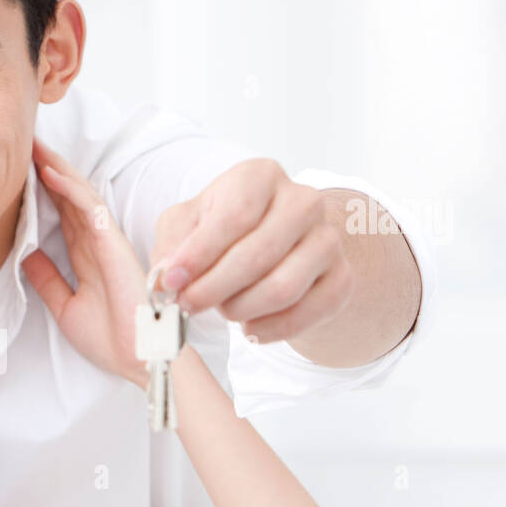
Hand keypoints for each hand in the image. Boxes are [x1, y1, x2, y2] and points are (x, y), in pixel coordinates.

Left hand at [22, 137, 153, 387]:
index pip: (61, 214)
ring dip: (56, 168)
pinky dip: (69, 187)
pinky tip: (49, 171)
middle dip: (47, 169)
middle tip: (23, 143)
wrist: (140, 358)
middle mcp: (97, 242)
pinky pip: (89, 208)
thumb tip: (26, 256)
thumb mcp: (66, 307)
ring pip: (78, 193)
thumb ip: (48, 281)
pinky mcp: (114, 243)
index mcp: (87, 256)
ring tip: (33, 145)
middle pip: (68, 197)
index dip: (43, 191)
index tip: (19, 171)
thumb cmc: (112, 338)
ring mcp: (106, 240)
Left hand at [153, 158, 353, 343]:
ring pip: (282, 288)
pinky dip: (271, 329)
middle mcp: (303, 201)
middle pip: (257, 255)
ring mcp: (328, 238)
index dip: (198, 255)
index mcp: (260, 176)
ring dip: (241, 310)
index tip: (170, 283)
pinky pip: (307, 313)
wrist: (275, 248)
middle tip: (188, 306)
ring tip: (223, 310)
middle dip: (214, 289)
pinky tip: (249, 328)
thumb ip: (172, 246)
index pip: (233, 217)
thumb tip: (164, 279)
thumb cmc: (222, 231)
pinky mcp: (341, 276)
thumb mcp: (187, 224)